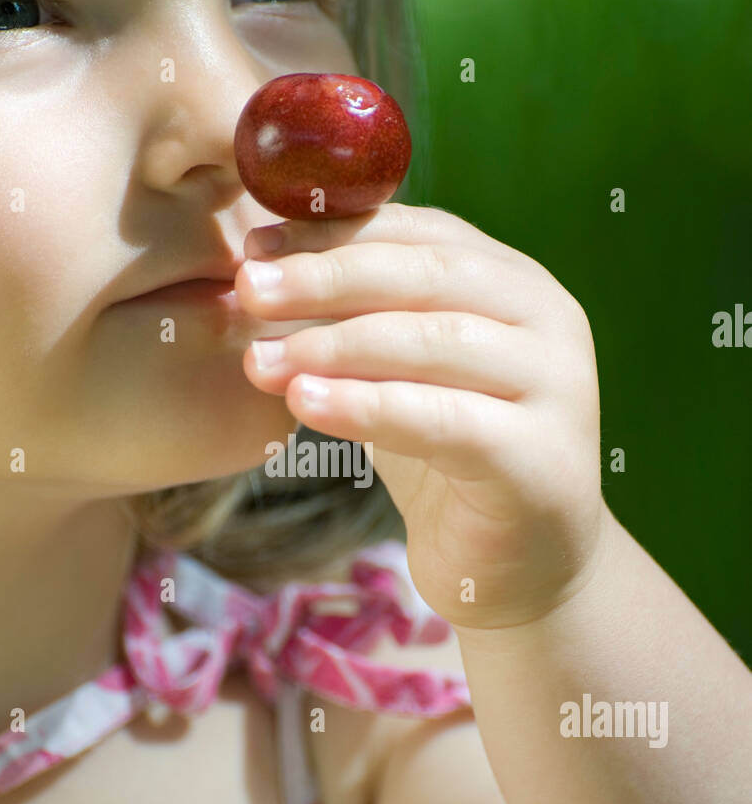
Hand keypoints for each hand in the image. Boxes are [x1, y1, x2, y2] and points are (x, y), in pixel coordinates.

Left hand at [237, 203, 606, 631]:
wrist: (522, 569)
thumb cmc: (451, 462)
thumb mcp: (403, 376)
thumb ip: (363, 319)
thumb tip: (261, 267)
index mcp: (518, 284)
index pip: (422, 233)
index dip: (334, 234)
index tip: (254, 244)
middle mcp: (550, 321)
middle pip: (428, 275)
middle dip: (327, 278)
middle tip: (247, 289)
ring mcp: (556, 388)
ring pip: (436, 342)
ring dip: (337, 344)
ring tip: (260, 358)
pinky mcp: (540, 458)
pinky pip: (444, 420)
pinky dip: (368, 407)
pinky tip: (305, 404)